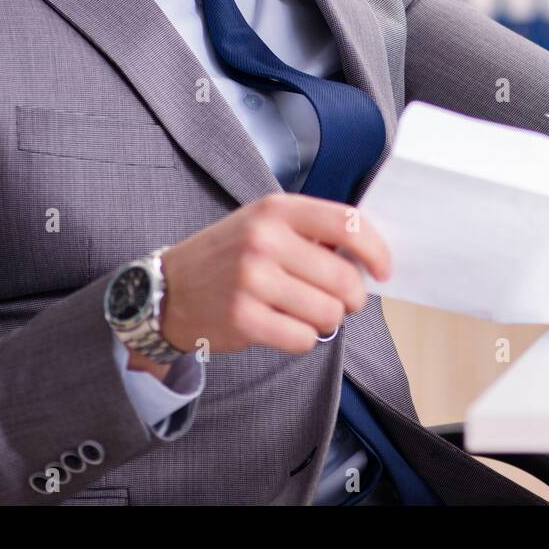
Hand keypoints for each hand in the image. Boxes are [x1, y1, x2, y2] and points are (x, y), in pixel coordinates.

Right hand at [153, 193, 390, 357]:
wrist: (166, 289)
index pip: (347, 224)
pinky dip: (302, 338)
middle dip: (351, 298)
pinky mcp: (243, 319)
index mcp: (276, 209)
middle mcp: (264, 240)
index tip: (383, 270)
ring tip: (304, 312)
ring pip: (328, 314)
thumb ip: (311, 232)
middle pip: (344, 278)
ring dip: (325, 320)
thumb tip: (366, 257)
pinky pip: (303, 339)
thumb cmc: (228, 255)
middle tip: (339, 300)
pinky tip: (282, 325)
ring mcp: (252, 280)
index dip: (376, 251)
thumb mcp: (264, 223)